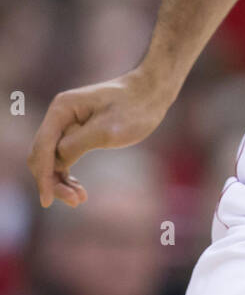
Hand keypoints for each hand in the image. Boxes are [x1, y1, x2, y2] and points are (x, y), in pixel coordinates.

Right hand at [27, 67, 174, 208]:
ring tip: (79, 199)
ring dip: (60, 181)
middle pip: (42, 155)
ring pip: (52, 160)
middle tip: (75, 201)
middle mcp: (59, 115)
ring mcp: (67, 124)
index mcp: (62, 109)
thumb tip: (56, 162)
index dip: (43, 175)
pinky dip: (67, 174)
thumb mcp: (108, 129)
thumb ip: (77, 144)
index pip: (43, 147)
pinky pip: (64, 158)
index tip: (47, 201)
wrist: (152, 93)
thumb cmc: (134, 108)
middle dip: (52, 181)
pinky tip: (80, 190)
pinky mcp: (77, 132)